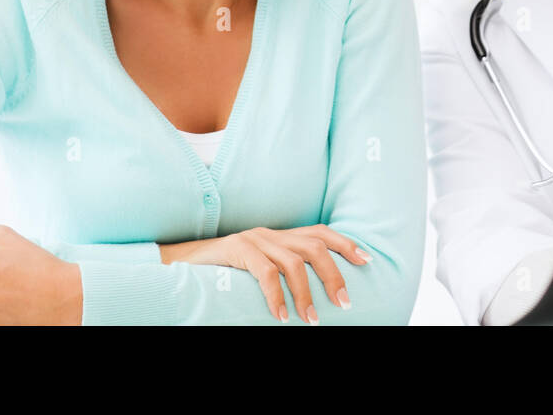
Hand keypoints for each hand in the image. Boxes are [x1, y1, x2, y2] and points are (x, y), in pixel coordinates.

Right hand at [162, 224, 370, 323]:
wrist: (185, 262)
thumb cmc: (227, 271)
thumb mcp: (262, 268)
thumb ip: (284, 273)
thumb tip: (314, 298)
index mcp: (282, 236)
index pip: (321, 232)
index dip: (346, 244)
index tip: (367, 261)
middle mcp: (272, 233)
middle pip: (315, 246)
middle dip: (333, 275)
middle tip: (345, 304)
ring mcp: (255, 239)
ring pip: (293, 261)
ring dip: (306, 293)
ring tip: (313, 319)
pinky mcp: (237, 249)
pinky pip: (264, 272)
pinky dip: (276, 296)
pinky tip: (282, 316)